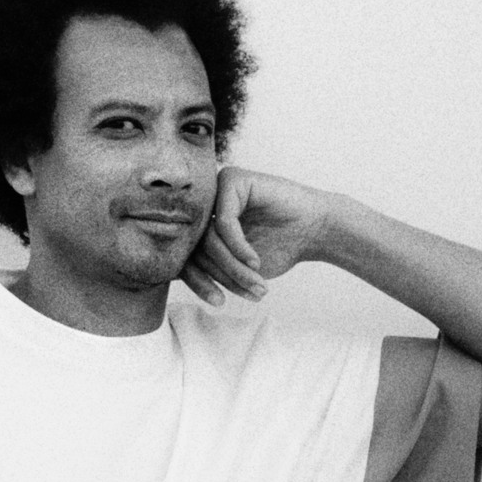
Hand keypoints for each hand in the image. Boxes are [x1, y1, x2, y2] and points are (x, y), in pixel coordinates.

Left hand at [180, 166, 333, 305]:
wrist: (313, 230)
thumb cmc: (278, 248)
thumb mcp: (237, 269)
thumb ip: (207, 269)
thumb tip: (168, 279)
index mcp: (201, 227)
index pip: (186, 256)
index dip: (199, 283)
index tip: (218, 302)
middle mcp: (205, 207)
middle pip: (196, 249)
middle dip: (222, 276)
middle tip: (247, 292)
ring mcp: (216, 191)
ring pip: (209, 239)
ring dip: (233, 267)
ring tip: (255, 282)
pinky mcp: (233, 180)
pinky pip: (224, 223)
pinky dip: (239, 247)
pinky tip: (255, 260)